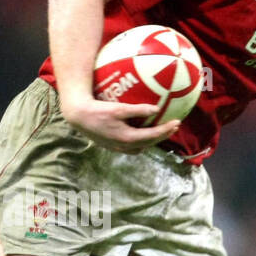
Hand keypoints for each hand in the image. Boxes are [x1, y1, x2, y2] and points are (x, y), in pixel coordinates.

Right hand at [61, 94, 180, 153]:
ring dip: (152, 139)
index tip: (177, 122)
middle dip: (163, 135)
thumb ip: (138, 110)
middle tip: (174, 126)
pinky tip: (141, 131)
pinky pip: (132, 145)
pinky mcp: (112, 145)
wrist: (78, 117)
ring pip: (141, 146)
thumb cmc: (98, 111)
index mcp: (128, 138)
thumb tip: (156, 109)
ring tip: (161, 130)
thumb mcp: (119, 109)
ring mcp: (117, 147)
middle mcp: (124, 146)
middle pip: (149, 143)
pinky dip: (141, 140)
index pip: (152, 136)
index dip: (166, 130)